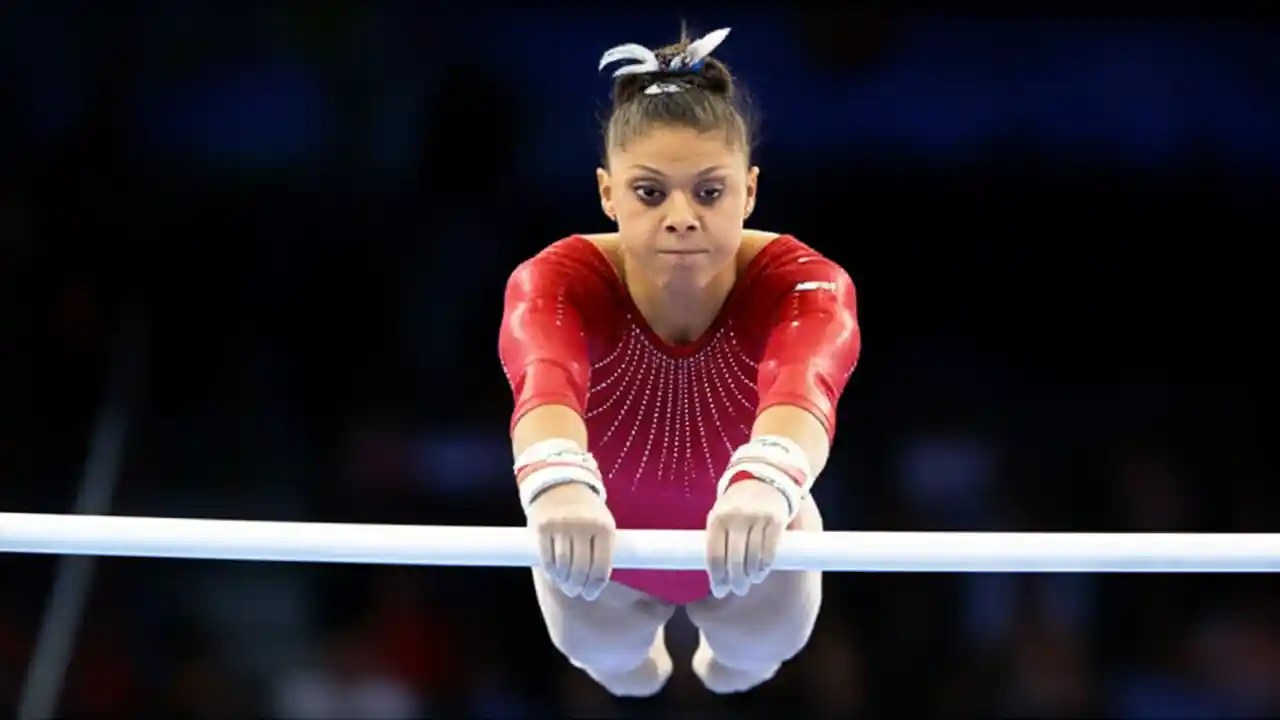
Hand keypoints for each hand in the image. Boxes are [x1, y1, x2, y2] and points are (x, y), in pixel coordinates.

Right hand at [527, 482, 615, 599]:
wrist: (560, 483)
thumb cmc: (586, 511)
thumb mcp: (602, 524)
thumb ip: (602, 550)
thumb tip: (594, 584)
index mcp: (604, 527)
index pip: (601, 567)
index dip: (595, 586)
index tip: (590, 594)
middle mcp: (583, 525)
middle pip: (581, 569)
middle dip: (579, 586)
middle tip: (577, 592)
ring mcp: (561, 525)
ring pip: (563, 566)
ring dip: (564, 581)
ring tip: (566, 584)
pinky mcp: (542, 526)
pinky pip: (546, 558)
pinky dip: (551, 571)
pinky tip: (555, 575)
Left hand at [705, 479, 789, 597]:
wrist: (763, 478)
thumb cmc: (737, 505)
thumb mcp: (720, 516)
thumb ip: (717, 540)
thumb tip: (716, 575)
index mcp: (717, 519)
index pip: (714, 556)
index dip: (717, 578)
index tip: (719, 591)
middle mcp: (736, 519)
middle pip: (734, 561)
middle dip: (735, 582)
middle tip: (737, 590)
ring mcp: (757, 519)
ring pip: (753, 558)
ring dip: (751, 576)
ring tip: (749, 582)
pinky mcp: (776, 521)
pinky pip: (770, 551)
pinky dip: (765, 566)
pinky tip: (761, 572)